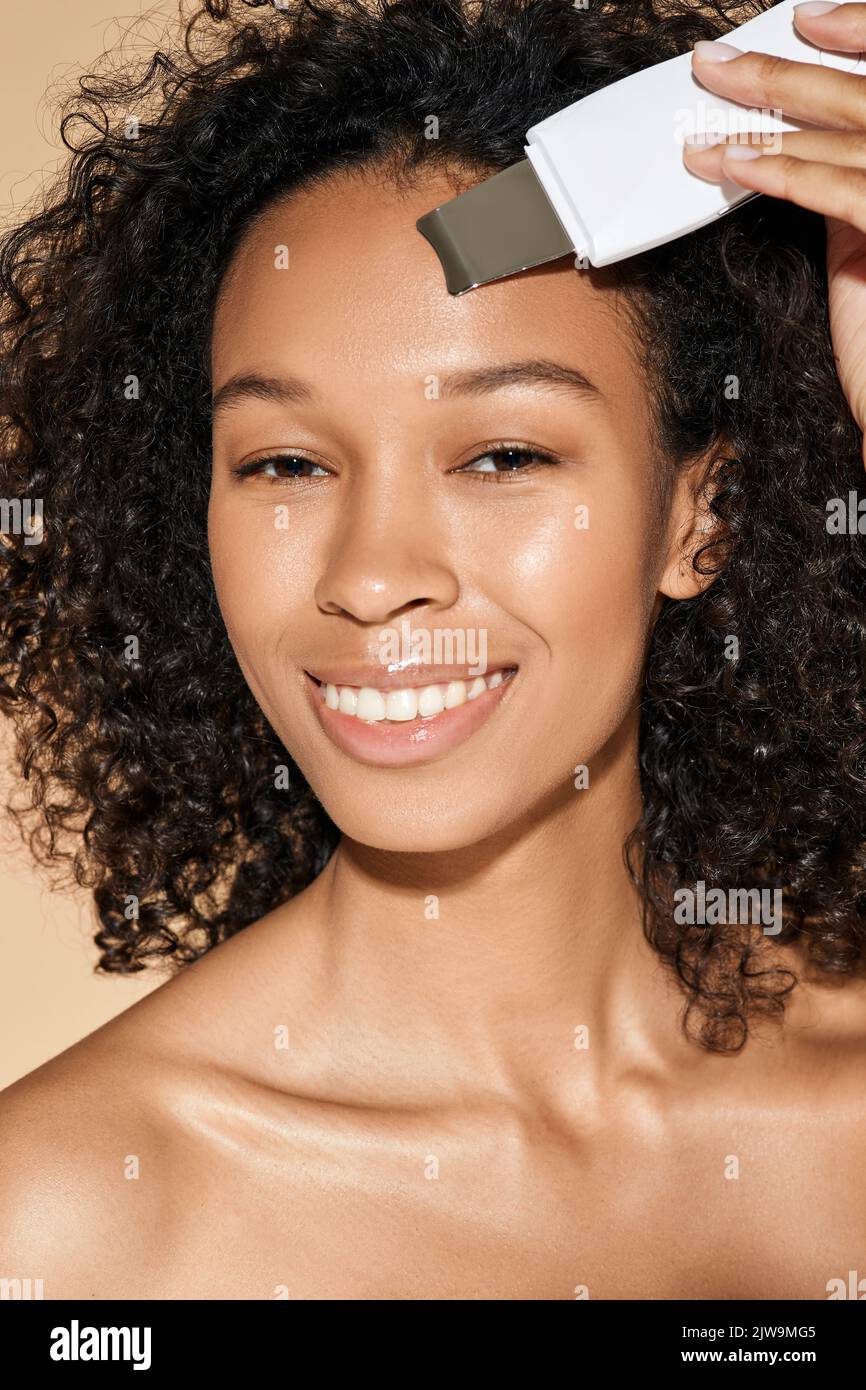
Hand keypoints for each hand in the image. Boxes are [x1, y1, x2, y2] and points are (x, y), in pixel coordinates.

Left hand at [682, 0, 865, 450]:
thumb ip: (850, 195)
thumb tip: (809, 154)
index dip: (858, 36)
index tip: (805, 19)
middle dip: (785, 72)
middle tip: (716, 61)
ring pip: (851, 133)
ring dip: (767, 116)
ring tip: (705, 108)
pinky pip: (841, 194)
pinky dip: (783, 172)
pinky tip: (734, 163)